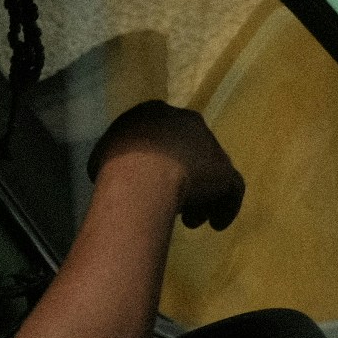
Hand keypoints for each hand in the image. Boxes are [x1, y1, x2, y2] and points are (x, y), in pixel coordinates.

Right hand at [92, 100, 243, 230]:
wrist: (140, 176)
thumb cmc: (116, 163)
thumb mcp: (106, 152)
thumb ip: (120, 155)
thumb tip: (120, 169)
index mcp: (156, 113)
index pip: (162, 134)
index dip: (157, 159)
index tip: (151, 179)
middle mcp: (187, 122)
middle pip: (190, 152)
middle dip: (183, 176)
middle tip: (173, 200)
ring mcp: (210, 145)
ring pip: (210, 172)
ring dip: (201, 195)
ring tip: (188, 221)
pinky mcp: (226, 170)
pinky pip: (231, 189)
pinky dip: (224, 207)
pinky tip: (214, 224)